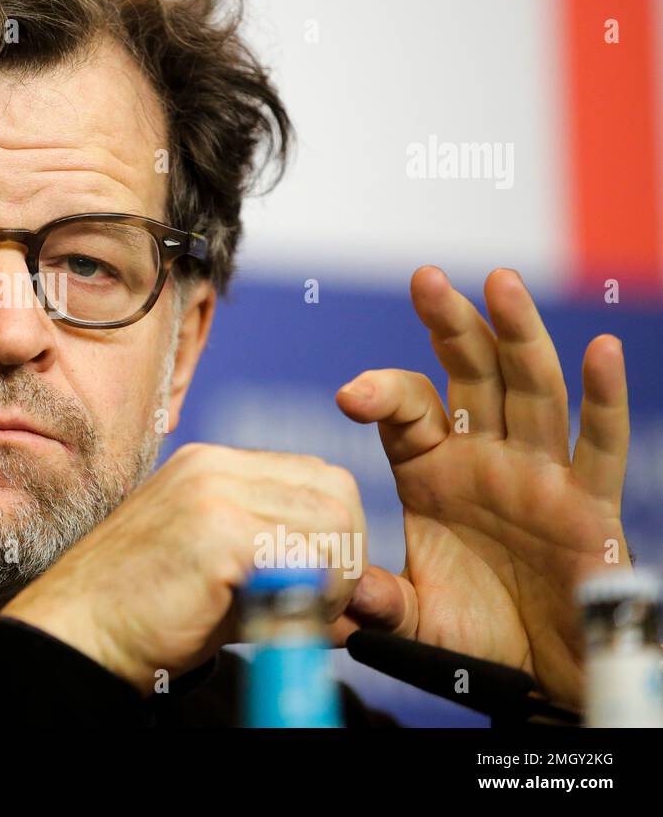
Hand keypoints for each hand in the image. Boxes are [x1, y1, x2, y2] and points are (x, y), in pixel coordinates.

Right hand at [0, 443, 367, 693]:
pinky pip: (304, 556)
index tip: (320, 586)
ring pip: (330, 521)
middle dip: (344, 554)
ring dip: (332, 578)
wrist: (78, 632)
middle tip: (318, 605)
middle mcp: (214, 466)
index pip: (317, 477)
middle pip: (334, 491)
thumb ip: (280, 560)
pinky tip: (277, 620)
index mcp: (212, 465)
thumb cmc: (141, 611)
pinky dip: (310, 596)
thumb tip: (360, 589)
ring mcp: (213, 493)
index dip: (334, 536)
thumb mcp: (219, 567)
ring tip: (294, 614)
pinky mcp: (216, 532)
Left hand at [333, 266, 630, 707]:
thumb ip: (377, 600)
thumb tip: (343, 594)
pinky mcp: (588, 499)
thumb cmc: (473, 631)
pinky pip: (599, 443)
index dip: (381, 392)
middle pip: (468, 374)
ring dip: (517, 335)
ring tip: (501, 282)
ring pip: (530, 389)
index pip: (406, 408)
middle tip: (427, 279)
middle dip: (450, 324)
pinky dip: (605, 397)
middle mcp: (482, 455)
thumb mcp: (412, 616)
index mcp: (430, 469)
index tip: (350, 396)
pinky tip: (602, 351)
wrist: (537, 670)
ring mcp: (538, 470)